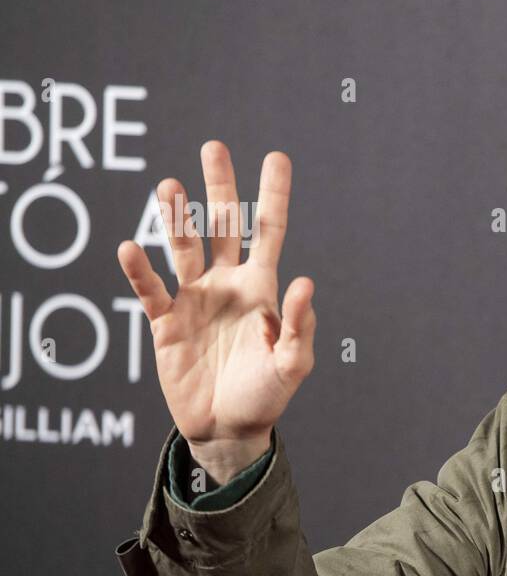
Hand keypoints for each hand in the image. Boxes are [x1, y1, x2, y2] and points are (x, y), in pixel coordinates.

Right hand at [117, 141, 315, 483]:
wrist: (228, 428)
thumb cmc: (267, 395)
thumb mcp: (293, 364)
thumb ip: (299, 326)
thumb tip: (305, 282)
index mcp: (262, 287)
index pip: (269, 231)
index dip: (273, 195)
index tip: (277, 156)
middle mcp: (227, 284)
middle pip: (224, 225)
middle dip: (220, 188)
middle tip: (214, 147)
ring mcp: (194, 299)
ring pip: (184, 248)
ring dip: (177, 218)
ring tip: (171, 187)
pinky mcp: (166, 322)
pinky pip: (150, 290)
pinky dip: (140, 271)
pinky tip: (130, 248)